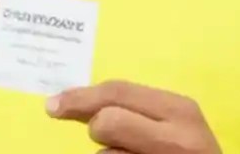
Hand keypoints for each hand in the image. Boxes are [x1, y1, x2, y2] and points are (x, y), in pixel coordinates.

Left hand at [46, 80, 220, 153]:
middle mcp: (177, 139)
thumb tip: (73, 103)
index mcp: (181, 110)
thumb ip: (133, 109)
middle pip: (106, 121)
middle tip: (110, 139)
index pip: (117, 92)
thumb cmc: (187, 152)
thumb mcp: (172, 124)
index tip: (52, 105)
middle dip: (98, 129)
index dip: (79, 96)